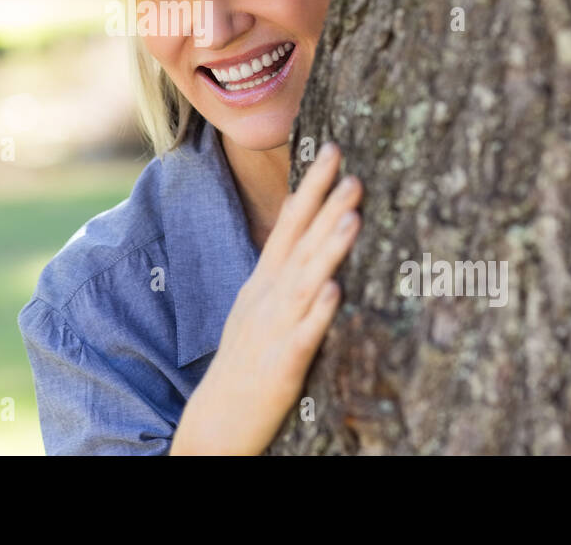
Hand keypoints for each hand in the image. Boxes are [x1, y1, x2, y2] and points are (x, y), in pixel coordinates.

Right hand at [169, 142, 361, 454]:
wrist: (217, 419)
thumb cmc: (245, 361)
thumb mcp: (259, 307)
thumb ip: (283, 274)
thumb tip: (314, 240)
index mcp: (264, 282)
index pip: (289, 224)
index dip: (311, 188)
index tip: (333, 151)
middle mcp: (269, 298)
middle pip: (300, 244)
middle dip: (325, 206)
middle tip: (353, 170)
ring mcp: (275, 329)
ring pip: (306, 281)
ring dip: (329, 249)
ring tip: (353, 217)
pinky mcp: (284, 365)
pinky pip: (305, 335)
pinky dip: (319, 312)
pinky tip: (336, 291)